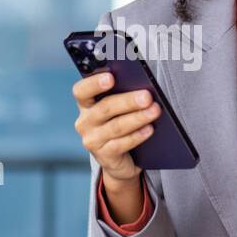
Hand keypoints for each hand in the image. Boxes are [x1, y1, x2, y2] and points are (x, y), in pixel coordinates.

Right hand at [72, 71, 158, 221]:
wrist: (119, 159)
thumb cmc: (119, 124)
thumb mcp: (118, 109)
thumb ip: (122, 95)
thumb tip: (142, 87)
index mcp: (86, 104)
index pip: (81, 91)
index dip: (94, 83)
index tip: (111, 77)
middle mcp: (85, 122)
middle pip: (105, 108)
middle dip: (128, 101)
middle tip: (147, 96)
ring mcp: (92, 140)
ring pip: (116, 126)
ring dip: (138, 118)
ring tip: (155, 111)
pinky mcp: (103, 156)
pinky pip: (121, 144)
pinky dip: (137, 136)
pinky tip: (149, 129)